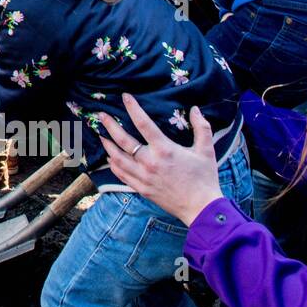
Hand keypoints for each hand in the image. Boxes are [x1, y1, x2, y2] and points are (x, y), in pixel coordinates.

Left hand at [97, 94, 223, 226]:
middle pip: (123, 140)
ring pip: (117, 158)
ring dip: (107, 145)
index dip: (133, 108)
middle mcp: (150, 162)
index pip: (144, 124)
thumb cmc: (205, 178)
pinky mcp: (141, 189)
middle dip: (110, 125)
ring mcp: (143, 176)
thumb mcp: (206, 150)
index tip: (125, 97)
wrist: (201, 208)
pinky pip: (121, 175)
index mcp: (165, 150)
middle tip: (101, 115)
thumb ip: (202, 128)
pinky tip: (110, 158)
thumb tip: (196, 109)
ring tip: (100, 135)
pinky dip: (113, 165)